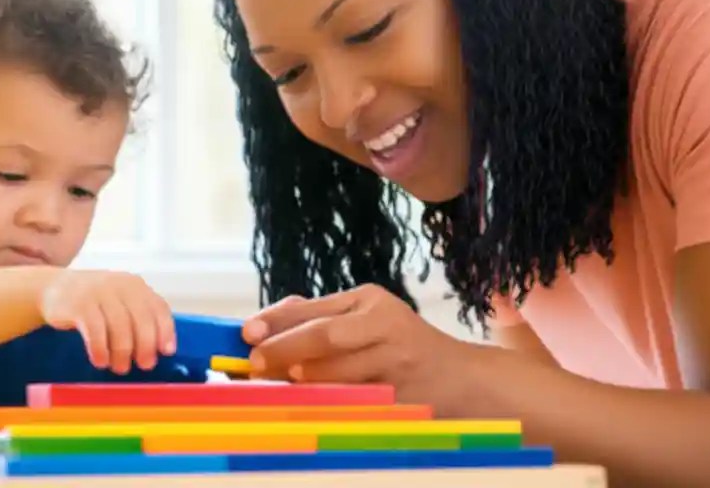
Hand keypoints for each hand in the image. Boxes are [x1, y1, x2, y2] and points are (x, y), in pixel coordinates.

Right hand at [40, 269, 176, 373]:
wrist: (54, 288)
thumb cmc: (94, 302)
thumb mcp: (120, 302)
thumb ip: (139, 318)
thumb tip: (161, 349)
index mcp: (135, 285)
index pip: (158, 307)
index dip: (165, 331)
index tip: (166, 352)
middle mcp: (120, 285)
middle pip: (141, 319)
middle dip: (145, 346)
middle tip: (143, 365)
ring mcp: (99, 292)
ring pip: (119, 327)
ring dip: (122, 352)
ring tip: (119, 367)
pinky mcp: (79, 304)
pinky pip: (95, 331)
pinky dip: (100, 350)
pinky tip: (100, 361)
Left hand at [242, 284, 480, 413]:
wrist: (463, 379)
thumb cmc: (399, 348)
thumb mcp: (365, 320)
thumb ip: (318, 317)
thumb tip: (264, 322)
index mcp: (370, 301)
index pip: (314, 310)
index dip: (277, 323)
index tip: (247, 334)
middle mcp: (387, 325)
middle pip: (326, 336)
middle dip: (285, 350)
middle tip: (255, 364)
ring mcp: (399, 362)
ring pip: (341, 374)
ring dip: (305, 382)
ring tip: (280, 386)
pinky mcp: (407, 395)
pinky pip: (360, 402)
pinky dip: (333, 406)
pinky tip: (314, 407)